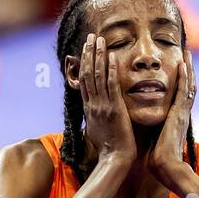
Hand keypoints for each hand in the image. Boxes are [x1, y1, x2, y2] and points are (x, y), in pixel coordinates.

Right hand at [78, 34, 135, 167]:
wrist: (115, 159)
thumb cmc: (109, 149)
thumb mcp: (97, 131)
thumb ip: (96, 118)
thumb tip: (93, 114)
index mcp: (89, 109)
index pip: (84, 81)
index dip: (83, 63)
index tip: (85, 50)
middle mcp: (93, 105)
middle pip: (87, 74)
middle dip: (88, 54)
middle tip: (90, 37)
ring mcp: (102, 106)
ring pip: (97, 76)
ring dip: (98, 56)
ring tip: (99, 39)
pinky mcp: (114, 109)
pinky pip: (111, 86)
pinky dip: (110, 70)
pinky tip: (112, 56)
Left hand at [151, 51, 196, 188]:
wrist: (167, 169)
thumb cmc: (159, 160)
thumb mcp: (155, 140)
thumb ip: (153, 131)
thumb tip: (144, 129)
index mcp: (175, 120)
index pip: (179, 97)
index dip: (180, 83)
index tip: (178, 70)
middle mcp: (181, 114)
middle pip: (186, 88)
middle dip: (187, 72)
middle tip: (186, 55)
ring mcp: (182, 113)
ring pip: (188, 86)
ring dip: (188, 69)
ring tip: (187, 53)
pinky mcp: (180, 114)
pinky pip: (184, 91)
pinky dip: (185, 77)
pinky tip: (183, 64)